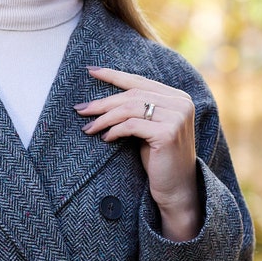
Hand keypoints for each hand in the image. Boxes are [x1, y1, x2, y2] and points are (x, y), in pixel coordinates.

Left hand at [75, 66, 201, 240]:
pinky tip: (105, 138)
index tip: (90, 71)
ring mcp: (176, 117)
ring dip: (104, 118)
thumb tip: (102, 96)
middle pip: (132, 94)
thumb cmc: (158, 157)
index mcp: (177, 97)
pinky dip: (114, 130)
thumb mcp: (148, 126)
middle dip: (103, 102)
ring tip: (88, 128)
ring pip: (129, 108)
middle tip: (80, 109)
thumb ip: (138, 107)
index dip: (113, 75)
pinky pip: (131, 125)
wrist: (177, 189)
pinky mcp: (168, 133)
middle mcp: (181, 103)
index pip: (139, 81)